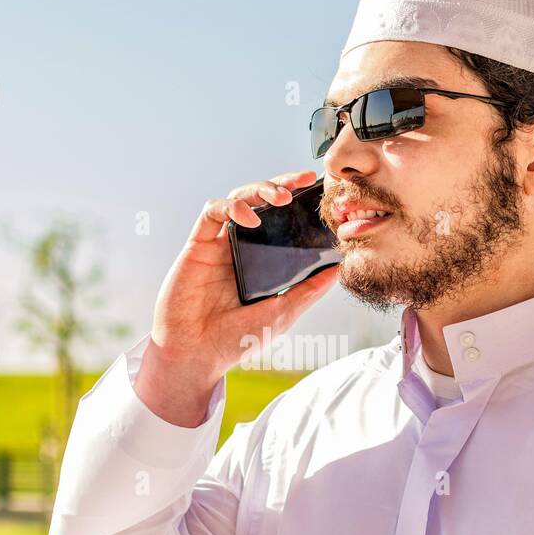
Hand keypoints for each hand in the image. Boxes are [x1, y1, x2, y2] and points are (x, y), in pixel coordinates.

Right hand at [135, 170, 339, 426]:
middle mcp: (242, 246)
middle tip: (302, 181)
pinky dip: (231, 207)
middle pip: (262, 201)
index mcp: (263, 260)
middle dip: (282, 184)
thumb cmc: (236, 339)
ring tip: (280, 197)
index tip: (319, 190)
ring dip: (260, 190)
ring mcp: (220, 243)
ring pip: (239, 197)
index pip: (283, 221)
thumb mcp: (282, 313)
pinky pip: (213, 212)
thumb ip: (308, 290)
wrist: (195, 353)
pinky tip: (248, 218)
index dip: (299, 202)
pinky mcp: (198, 244)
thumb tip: (338, 268)